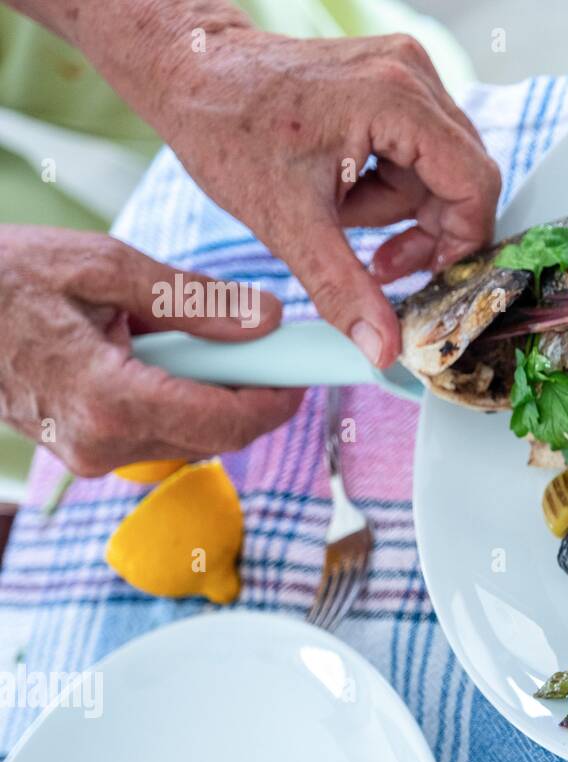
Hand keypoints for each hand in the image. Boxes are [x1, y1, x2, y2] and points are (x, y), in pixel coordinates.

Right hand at [0, 227, 303, 476]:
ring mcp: (88, 454)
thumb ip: (194, 299)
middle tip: (267, 346)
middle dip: (250, 393)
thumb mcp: (104, 266)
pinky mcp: (82, 449)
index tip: (302, 373)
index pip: (228, 423)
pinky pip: (155, 432)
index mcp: (110, 400)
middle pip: (215, 434)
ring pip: (188, 436)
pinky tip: (157, 354)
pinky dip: (177, 398)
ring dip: (211, 393)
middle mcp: (101, 443)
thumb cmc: (4, 275)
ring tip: (194, 337)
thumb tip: (267, 319)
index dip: (277, 401)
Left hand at [147, 27, 500, 366]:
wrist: (190, 74)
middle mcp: (412, 75)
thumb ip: (344, 290)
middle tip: (381, 266)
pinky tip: (347, 194)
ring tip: (340, 215)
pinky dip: (389, 184)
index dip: (463, 242)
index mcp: (396, 100)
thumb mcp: (288, 223)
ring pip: (439, 170)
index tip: (433, 280)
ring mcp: (405, 73)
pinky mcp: (393, 82)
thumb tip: (384, 348)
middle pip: (462, 178)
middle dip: (425, 230)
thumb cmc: (227, 129)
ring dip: (397, 209)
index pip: (475, 184)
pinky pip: (419, 150)